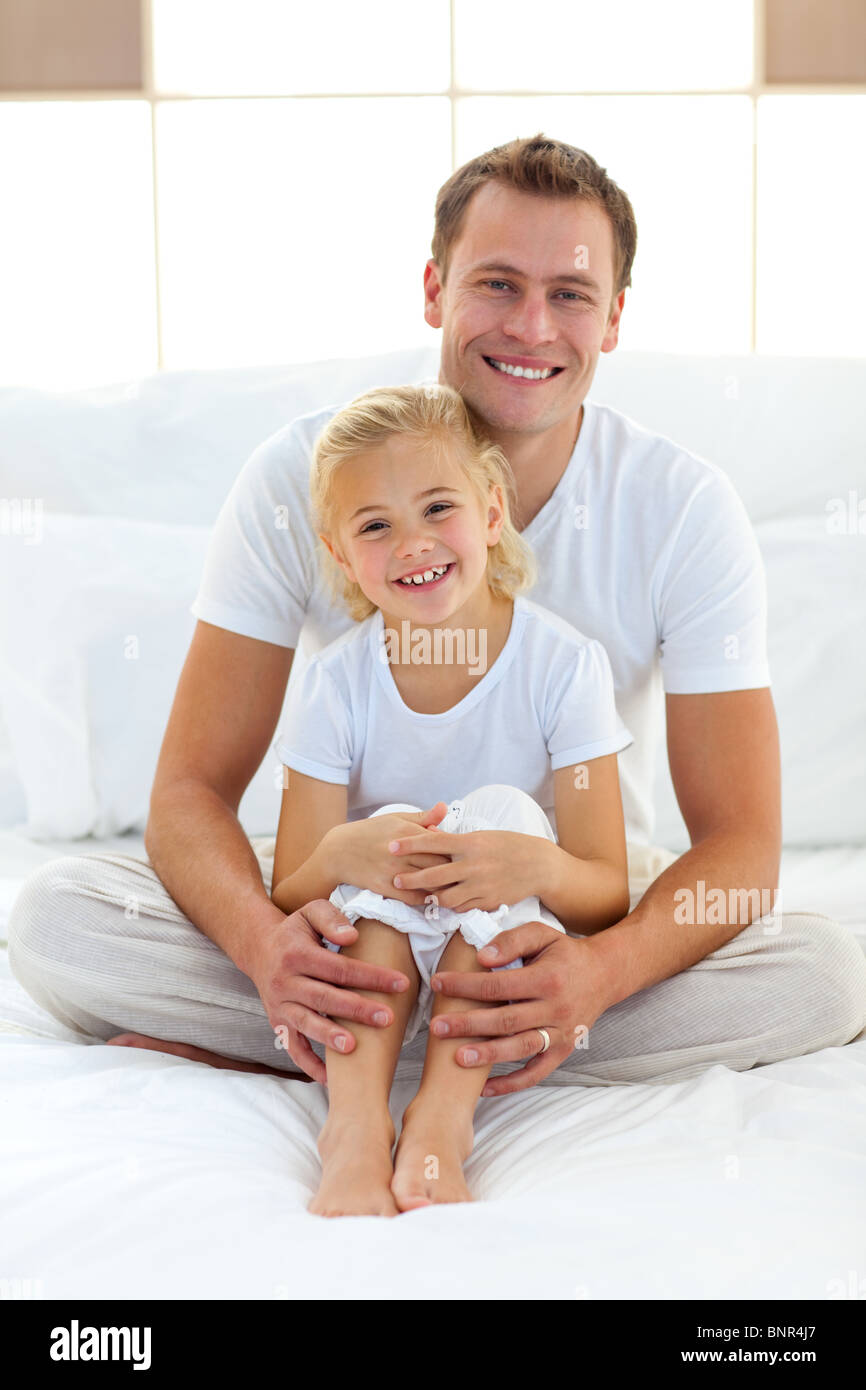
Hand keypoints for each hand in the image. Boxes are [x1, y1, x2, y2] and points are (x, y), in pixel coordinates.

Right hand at [243, 898, 412, 1083]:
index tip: (400, 983)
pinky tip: (330, 1078)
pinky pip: (293, 1048)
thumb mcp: (310, 912)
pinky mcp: (279, 1023)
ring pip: (307, 1024)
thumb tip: (353, 935)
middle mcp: (286, 982)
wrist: (259, 949)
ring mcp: (280, 1005)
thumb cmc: (295, 931)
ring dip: (330, 1037)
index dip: (370, 976)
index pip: (339, 968)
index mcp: (297, 954)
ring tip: (354, 1047)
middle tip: (388, 1018)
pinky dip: (309, 1065)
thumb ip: (331, 918)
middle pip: (325, 998)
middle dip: (357, 1009)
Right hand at [329, 802, 453, 905]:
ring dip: (442, 887)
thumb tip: (445, 807)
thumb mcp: (395, 818)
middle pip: (438, 863)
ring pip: (428, 881)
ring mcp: (391, 870)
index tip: (464, 857)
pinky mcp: (383, 886)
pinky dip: (426, 899)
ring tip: (454, 889)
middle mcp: (400, 851)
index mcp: (406, 830)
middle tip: (465, 876)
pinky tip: (433, 898)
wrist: (337, 851)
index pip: (442, 843)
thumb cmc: (370, 832)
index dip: (456, 851)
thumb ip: (422, 816)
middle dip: (453, 871)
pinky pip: (411, 897)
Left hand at [387, 828, 541, 912]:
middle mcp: (473, 865)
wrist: (538, 865)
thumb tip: (427, 832)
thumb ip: (453, 838)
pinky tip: (444, 903)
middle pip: (433, 875)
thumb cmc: (508, 845)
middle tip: (395, 881)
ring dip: (430, 898)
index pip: (432, 842)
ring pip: (445, 898)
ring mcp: (481, 886)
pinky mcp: (488, 903)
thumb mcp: (482, 836)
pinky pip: (462, 909)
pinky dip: (451, 906)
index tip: (390, 846)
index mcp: (470, 843)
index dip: (409, 844)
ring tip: (420, 896)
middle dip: (410, 879)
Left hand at [427, 921, 614, 1095]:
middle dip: (468, 1024)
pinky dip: (511, 1084)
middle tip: (436, 1027)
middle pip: (506, 1020)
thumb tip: (482, 957)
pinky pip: (536, 1073)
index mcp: (547, 978)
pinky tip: (485, 1088)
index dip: (465, 986)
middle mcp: (556, 1009)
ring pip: (521, 1049)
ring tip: (457, 1058)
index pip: (498, 985)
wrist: (604, 974)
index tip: (438, 984)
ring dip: (488, 1056)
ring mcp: (561, 1034)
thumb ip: (511, 941)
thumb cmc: (564, 953)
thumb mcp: (541, 934)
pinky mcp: (563, 1051)